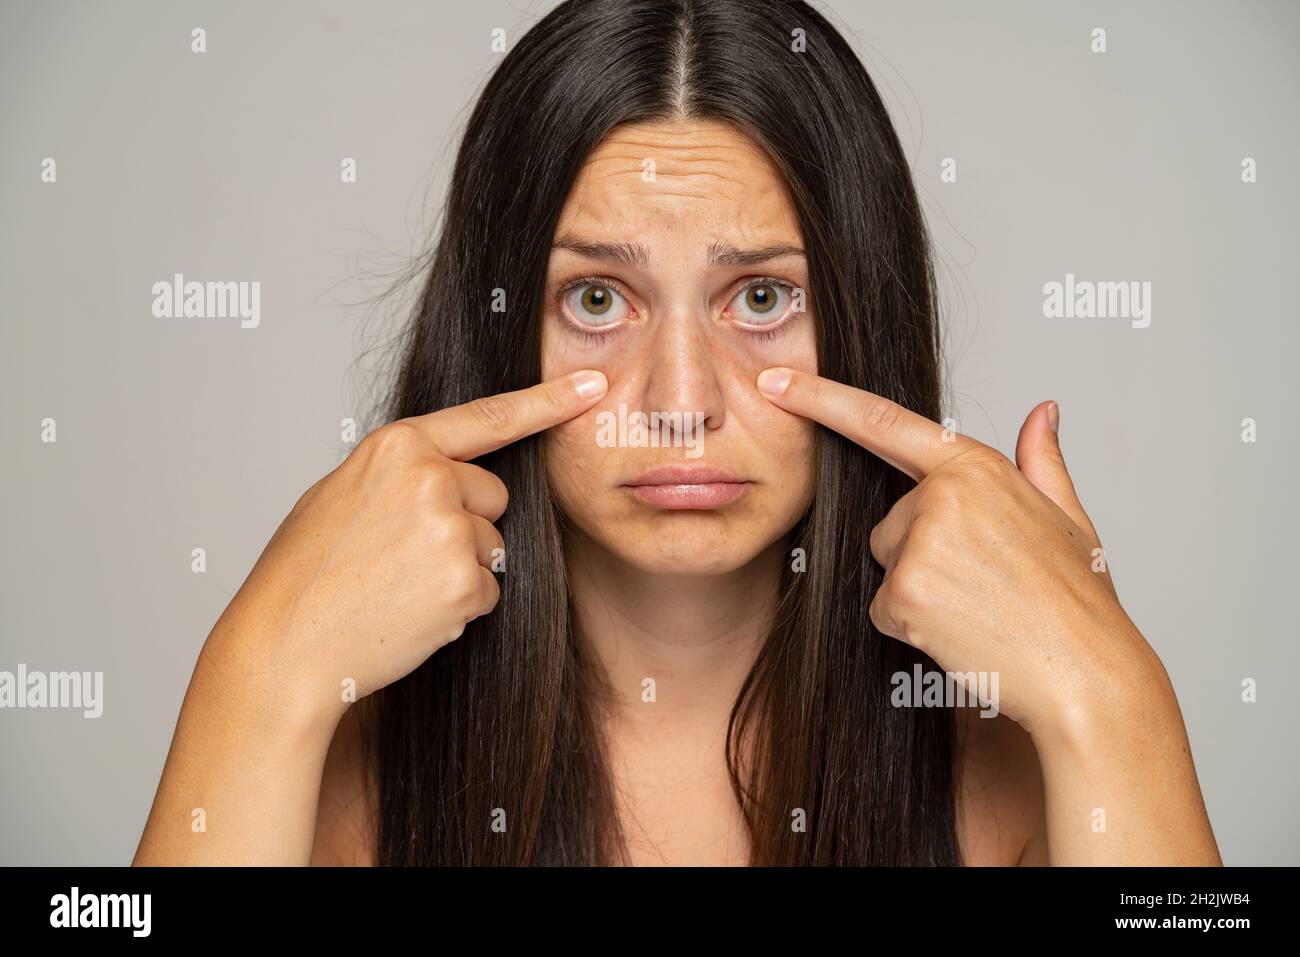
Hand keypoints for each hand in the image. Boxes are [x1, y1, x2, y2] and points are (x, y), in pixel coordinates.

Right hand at [211, 369, 608, 723]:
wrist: (286, 643)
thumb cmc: (306, 571)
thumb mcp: (341, 493)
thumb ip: (401, 472)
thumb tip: (449, 473)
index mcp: (399, 446)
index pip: (489, 417)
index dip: (548, 401)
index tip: (593, 386)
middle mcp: (431, 479)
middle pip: (494, 495)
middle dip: (465, 522)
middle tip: (400, 554)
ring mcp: (451, 531)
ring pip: (492, 545)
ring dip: (459, 568)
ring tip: (396, 585)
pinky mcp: (466, 583)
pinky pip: (488, 589)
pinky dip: (460, 605)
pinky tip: (410, 611)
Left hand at [755, 367, 1160, 740]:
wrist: (1086, 672)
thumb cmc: (1077, 599)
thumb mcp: (1069, 517)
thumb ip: (1042, 461)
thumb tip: (1043, 411)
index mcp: (977, 467)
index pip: (882, 422)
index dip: (821, 398)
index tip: (774, 382)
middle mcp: (942, 496)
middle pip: (889, 522)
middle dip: (921, 553)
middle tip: (982, 583)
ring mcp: (920, 544)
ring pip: (886, 564)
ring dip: (917, 590)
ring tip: (977, 607)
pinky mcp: (904, 593)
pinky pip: (882, 607)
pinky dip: (911, 625)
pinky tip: (960, 631)